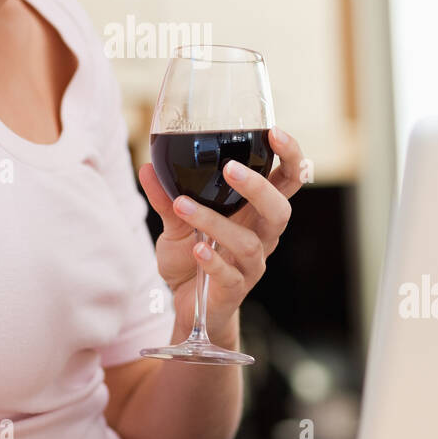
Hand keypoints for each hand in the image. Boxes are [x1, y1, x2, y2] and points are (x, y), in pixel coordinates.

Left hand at [137, 126, 311, 342]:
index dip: (289, 156)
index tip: (274, 132)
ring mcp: (250, 265)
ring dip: (215, 222)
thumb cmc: (190, 257)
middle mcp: (261, 236)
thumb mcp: (176, 223)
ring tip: (183, 206)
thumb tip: (147, 167)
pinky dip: (213, 262)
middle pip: (280, 210)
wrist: (187, 306)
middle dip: (260, 188)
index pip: (287, 181)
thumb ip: (165, 197)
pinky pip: (230, 276)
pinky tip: (197, 250)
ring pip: (248, 243)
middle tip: (231, 169)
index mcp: (255, 213)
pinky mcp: (235, 290)